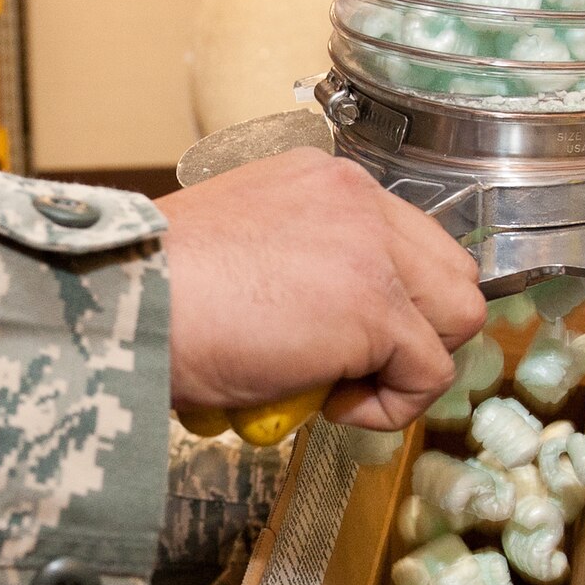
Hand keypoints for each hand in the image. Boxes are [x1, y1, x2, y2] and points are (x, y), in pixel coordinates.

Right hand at [156, 147, 486, 431]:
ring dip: (409, 366)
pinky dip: (389, 406)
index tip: (337, 334)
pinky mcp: (375, 309)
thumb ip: (294, 257)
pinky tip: (330, 406)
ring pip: (458, 318)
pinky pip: (429, 374)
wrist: (126, 305)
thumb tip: (317, 316)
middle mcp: (356, 198)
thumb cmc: (153, 290)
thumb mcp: (236, 243)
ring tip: (341, 387)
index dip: (390, 298)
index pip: (406, 237)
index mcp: (321, 178)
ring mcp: (372, 251)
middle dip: (415, 331)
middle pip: (449, 273)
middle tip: (350, 365)